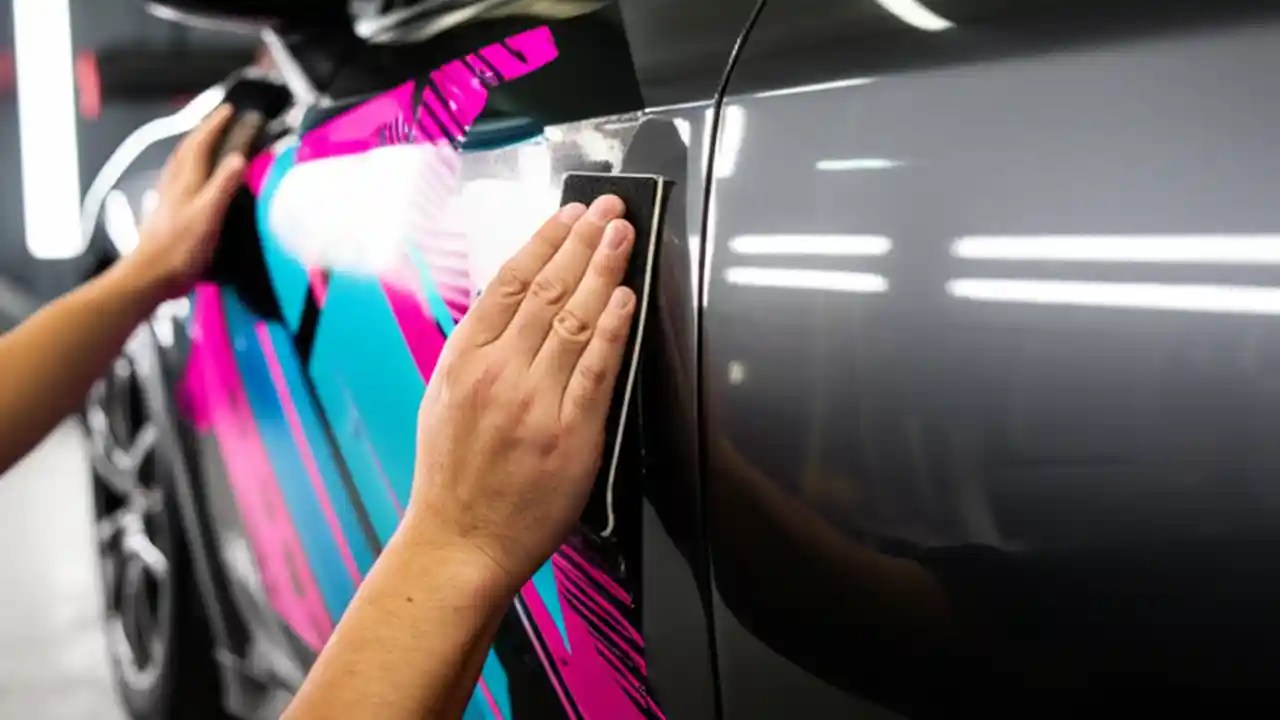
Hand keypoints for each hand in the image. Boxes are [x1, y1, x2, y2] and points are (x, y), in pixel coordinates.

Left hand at [123, 104, 245, 300]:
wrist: (150, 275)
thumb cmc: (180, 248)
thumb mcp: (208, 215)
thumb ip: (223, 185)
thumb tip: (239, 157)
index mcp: (186, 180)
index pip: (201, 143)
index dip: (215, 125)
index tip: (229, 110)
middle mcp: (174, 183)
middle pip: (188, 148)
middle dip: (204, 130)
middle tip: (220, 119)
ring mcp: (168, 197)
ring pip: (181, 162)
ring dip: (195, 147)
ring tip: (208, 140)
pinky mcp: (166, 212)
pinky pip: (179, 178)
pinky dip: (190, 167)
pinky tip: (192, 177)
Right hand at [406, 195, 635, 590]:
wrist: (460, 541)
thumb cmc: (452, 475)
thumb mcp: (444, 398)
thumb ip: (478, 349)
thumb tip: (515, 301)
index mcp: (464, 361)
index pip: (510, 284)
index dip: (545, 242)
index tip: (568, 214)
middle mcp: (498, 375)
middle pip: (548, 292)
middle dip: (582, 241)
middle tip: (608, 210)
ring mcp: (535, 404)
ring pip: (576, 321)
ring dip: (603, 271)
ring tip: (623, 236)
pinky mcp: (571, 436)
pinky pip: (596, 371)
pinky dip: (614, 329)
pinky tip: (626, 297)